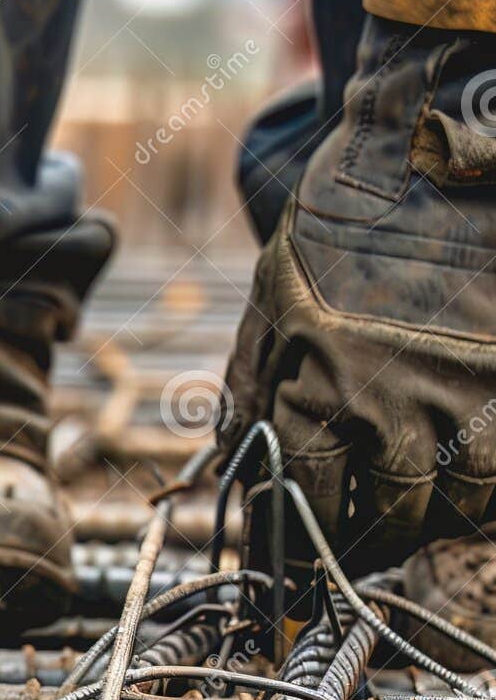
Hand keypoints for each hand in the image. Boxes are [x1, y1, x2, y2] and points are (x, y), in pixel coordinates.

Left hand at [221, 18, 495, 575]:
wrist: (427, 152)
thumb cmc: (340, 218)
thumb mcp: (272, 293)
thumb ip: (250, 380)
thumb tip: (230, 451)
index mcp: (319, 383)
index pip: (303, 495)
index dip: (297, 532)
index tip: (295, 547)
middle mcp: (392, 401)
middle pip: (389, 512)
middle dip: (373, 540)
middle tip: (363, 545)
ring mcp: (461, 391)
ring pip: (461, 499)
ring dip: (440, 517)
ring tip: (421, 514)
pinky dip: (488, 486)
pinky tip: (469, 482)